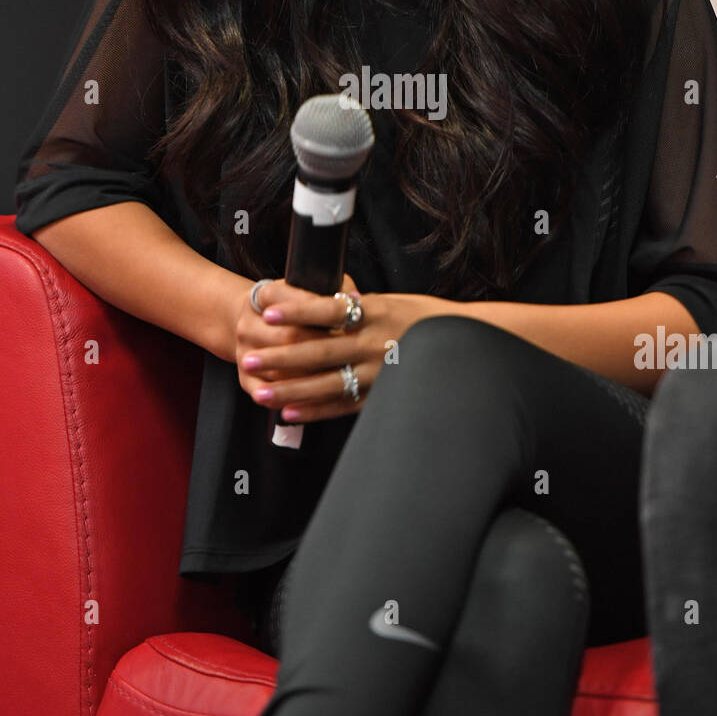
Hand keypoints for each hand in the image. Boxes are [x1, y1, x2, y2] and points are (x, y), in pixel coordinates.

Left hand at [235, 274, 456, 422]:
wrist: (468, 347)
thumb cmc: (427, 321)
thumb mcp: (394, 303)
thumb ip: (358, 308)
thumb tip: (322, 302)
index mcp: (376, 313)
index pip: (328, 309)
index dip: (296, 311)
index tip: (266, 311)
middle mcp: (375, 343)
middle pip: (318, 351)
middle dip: (280, 356)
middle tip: (248, 359)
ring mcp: (379, 373)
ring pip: (326, 383)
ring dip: (290, 389)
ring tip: (260, 392)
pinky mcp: (382, 396)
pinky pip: (344, 405)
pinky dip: (316, 410)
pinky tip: (290, 413)